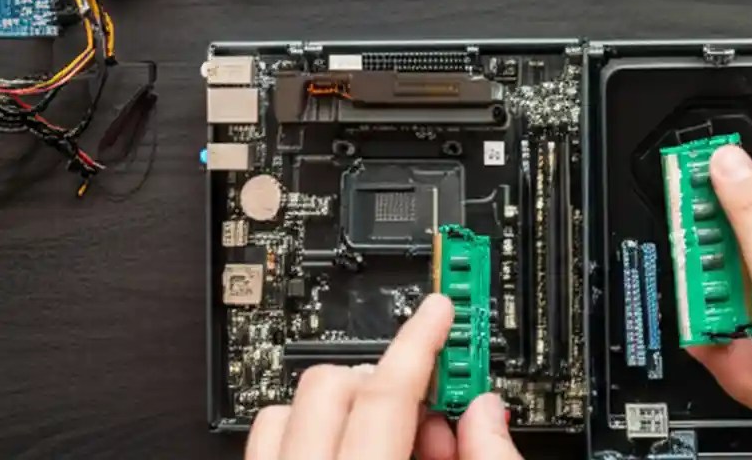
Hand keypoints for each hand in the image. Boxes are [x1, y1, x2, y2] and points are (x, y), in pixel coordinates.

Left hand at [245, 294, 520, 459]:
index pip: (385, 397)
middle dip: (383, 380)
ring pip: (282, 411)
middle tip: (427, 403)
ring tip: (385, 438)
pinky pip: (266, 445)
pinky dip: (308, 437)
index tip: (440, 306)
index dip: (420, 342)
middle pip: (329, 387)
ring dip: (340, 409)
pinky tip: (350, 456)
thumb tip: (485, 411)